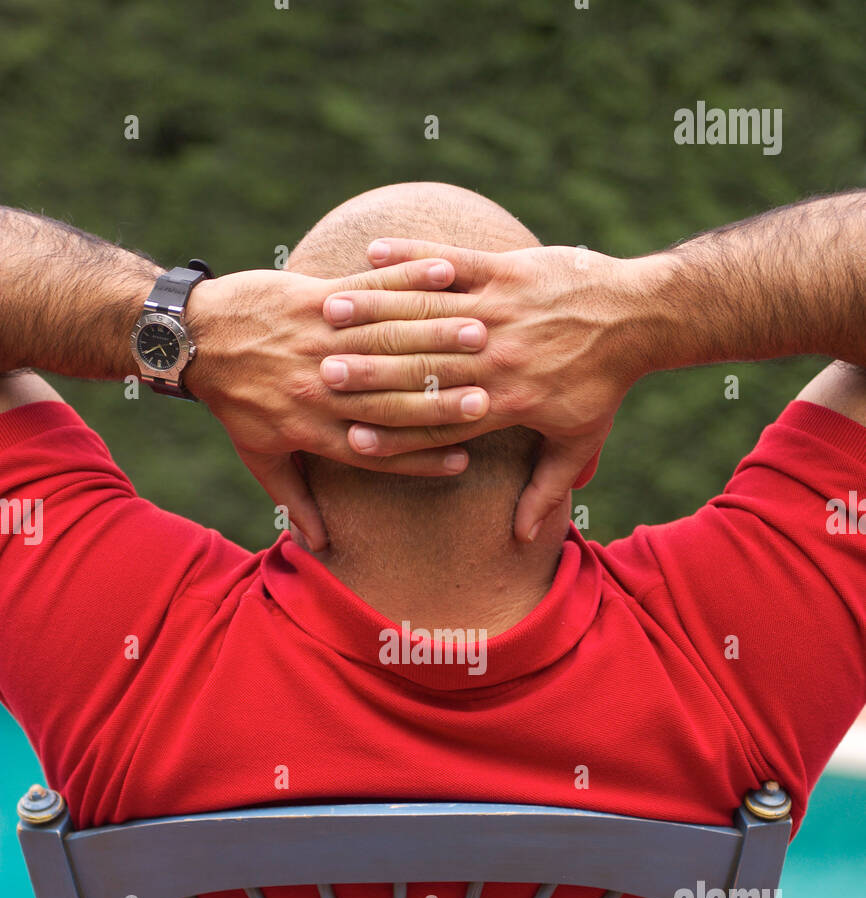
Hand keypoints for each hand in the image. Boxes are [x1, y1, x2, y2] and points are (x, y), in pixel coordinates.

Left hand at [185, 259, 489, 546]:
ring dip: (437, 337)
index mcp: (313, 430)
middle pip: (393, 398)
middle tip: (490, 398)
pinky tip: (446, 275)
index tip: (464, 462)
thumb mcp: (259, 456)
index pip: (379, 450)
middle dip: (444, 399)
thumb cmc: (231, 400)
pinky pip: (369, 291)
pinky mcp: (314, 299)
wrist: (194, 337)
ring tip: (482, 336)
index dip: (422, 457)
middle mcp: (320, 390)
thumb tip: (317, 546)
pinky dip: (408, 280)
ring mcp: (318, 341)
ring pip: (388, 343)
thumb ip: (293, 500)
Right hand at [319, 240, 657, 539]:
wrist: (636, 317)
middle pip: (420, 368)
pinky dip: (412, 256)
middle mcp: (497, 358)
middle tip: (319, 373)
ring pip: (426, 314)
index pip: (439, 422)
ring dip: (375, 311)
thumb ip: (545, 491)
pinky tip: (373, 250)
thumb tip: (523, 538)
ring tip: (328, 312)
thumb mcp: (579, 442)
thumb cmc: (604, 384)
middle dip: (367, 371)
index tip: (349, 437)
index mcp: (506, 403)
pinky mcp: (506, 270)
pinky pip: (451, 262)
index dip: (393, 431)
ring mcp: (499, 310)